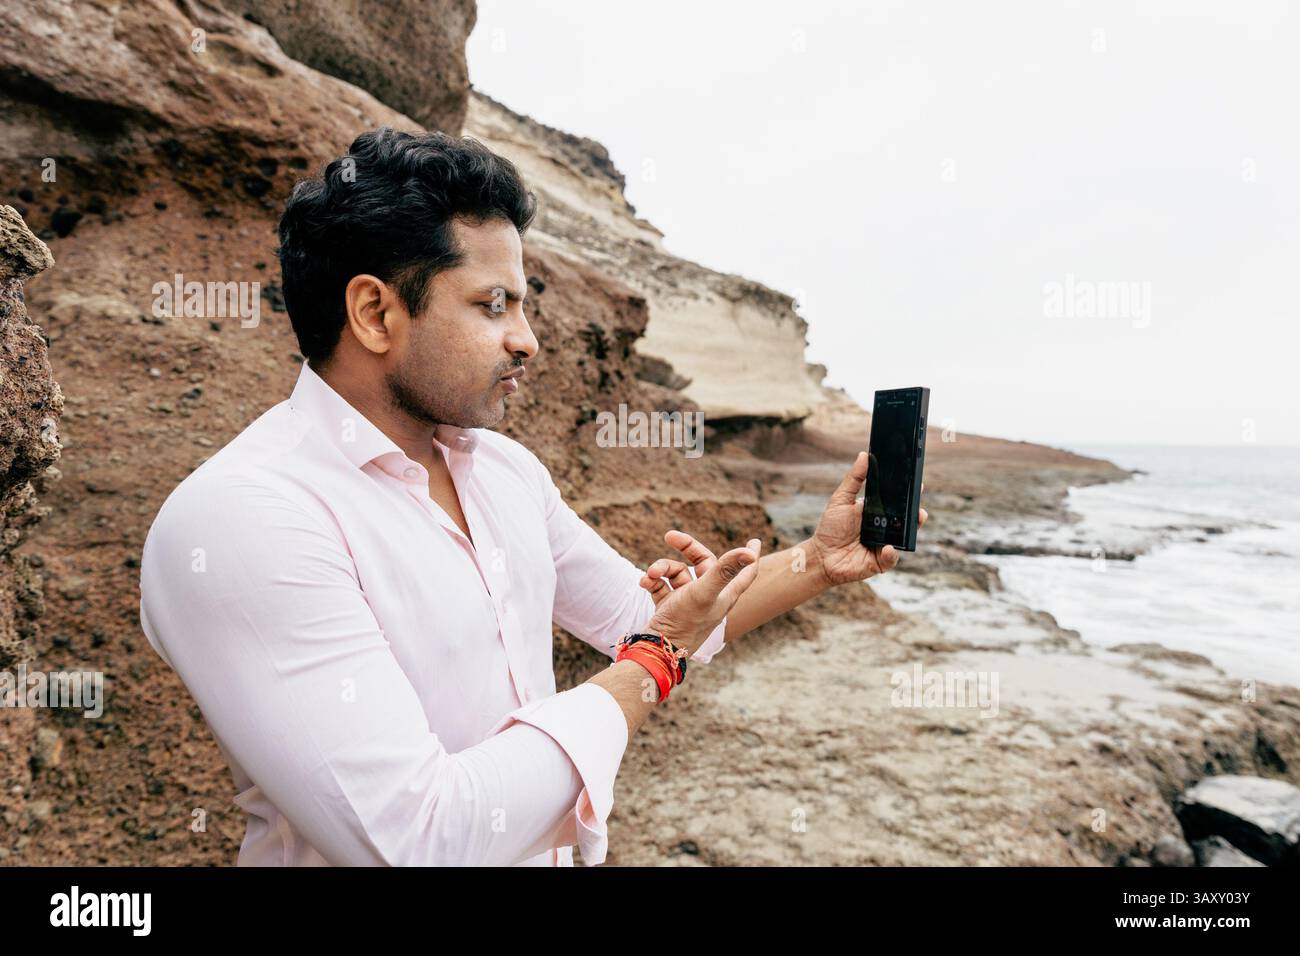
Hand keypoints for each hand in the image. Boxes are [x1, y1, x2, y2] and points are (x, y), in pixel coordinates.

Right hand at [637, 530, 762, 654]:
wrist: (655, 650)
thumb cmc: (685, 622)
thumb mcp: (705, 592)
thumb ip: (725, 570)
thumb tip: (751, 551)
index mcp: (724, 595)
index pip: (744, 573)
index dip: (749, 557)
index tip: (755, 541)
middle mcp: (708, 597)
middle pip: (703, 563)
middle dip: (686, 547)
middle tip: (669, 536)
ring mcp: (687, 602)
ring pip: (677, 572)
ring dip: (661, 568)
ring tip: (651, 573)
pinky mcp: (668, 607)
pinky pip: (661, 585)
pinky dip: (652, 581)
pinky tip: (644, 583)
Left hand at [809, 452, 927, 586]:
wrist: (820, 556)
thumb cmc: (830, 528)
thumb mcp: (841, 499)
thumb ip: (854, 479)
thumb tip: (864, 455)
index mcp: (877, 512)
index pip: (897, 502)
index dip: (908, 494)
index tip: (917, 484)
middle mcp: (884, 528)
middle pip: (906, 520)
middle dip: (916, 512)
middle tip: (919, 505)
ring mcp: (884, 545)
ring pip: (904, 538)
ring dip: (911, 530)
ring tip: (915, 520)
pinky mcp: (880, 562)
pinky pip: (891, 557)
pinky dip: (891, 553)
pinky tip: (888, 547)